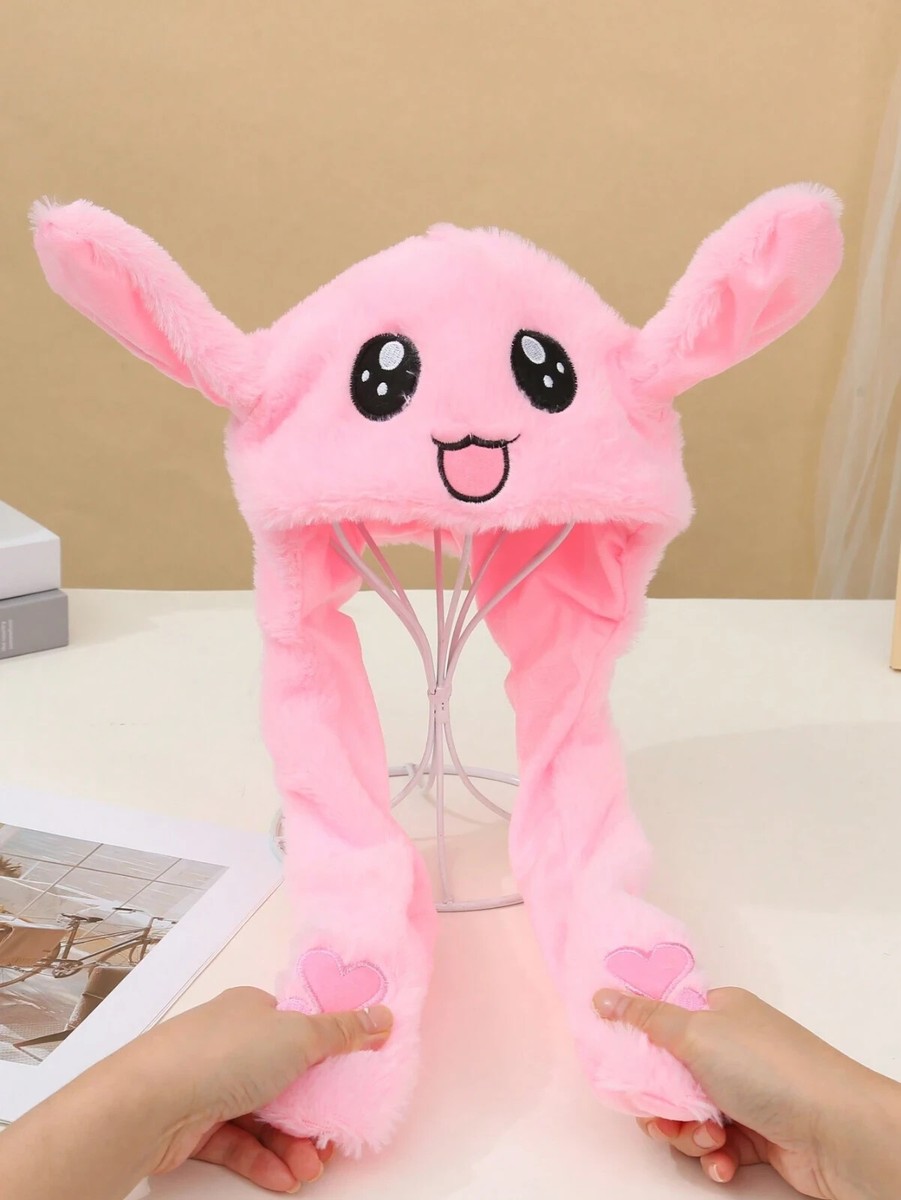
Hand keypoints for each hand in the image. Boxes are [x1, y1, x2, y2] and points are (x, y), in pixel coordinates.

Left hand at [138, 987, 392, 1190]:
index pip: (296, 1028)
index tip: (350, 1080)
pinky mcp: (195, 1125)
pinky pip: (238, 1143)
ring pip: (263, 1117)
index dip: (326, 1054)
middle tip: (333, 1141)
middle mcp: (230, 1044)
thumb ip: (344, 1032)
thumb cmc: (224, 1055)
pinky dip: (263, 1160)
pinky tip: (284, 1177)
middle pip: (284, 1079)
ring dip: (290, 1145)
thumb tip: (383, 1017)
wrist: (149, 1102)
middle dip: (312, 1113)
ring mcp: (210, 1085)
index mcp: (252, 1011)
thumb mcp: (299, 1035)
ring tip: (310, 1169)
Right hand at [593, 986, 900, 1197]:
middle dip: (663, 1104)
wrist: (836, 1131)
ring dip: (688, 1134)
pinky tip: (724, 1160)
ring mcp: (745, 1094)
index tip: (626, 1065)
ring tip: (710, 1140)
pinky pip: (715, 1146)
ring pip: (688, 1116)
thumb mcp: (696, 1032)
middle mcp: (731, 1049)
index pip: (665, 1019)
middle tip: (668, 1115)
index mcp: (719, 1012)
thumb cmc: (768, 1070)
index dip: (641, 1042)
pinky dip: (714, 1157)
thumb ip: (644, 1017)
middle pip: (669, 1077)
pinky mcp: (757, 1135)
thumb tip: (602, 994)